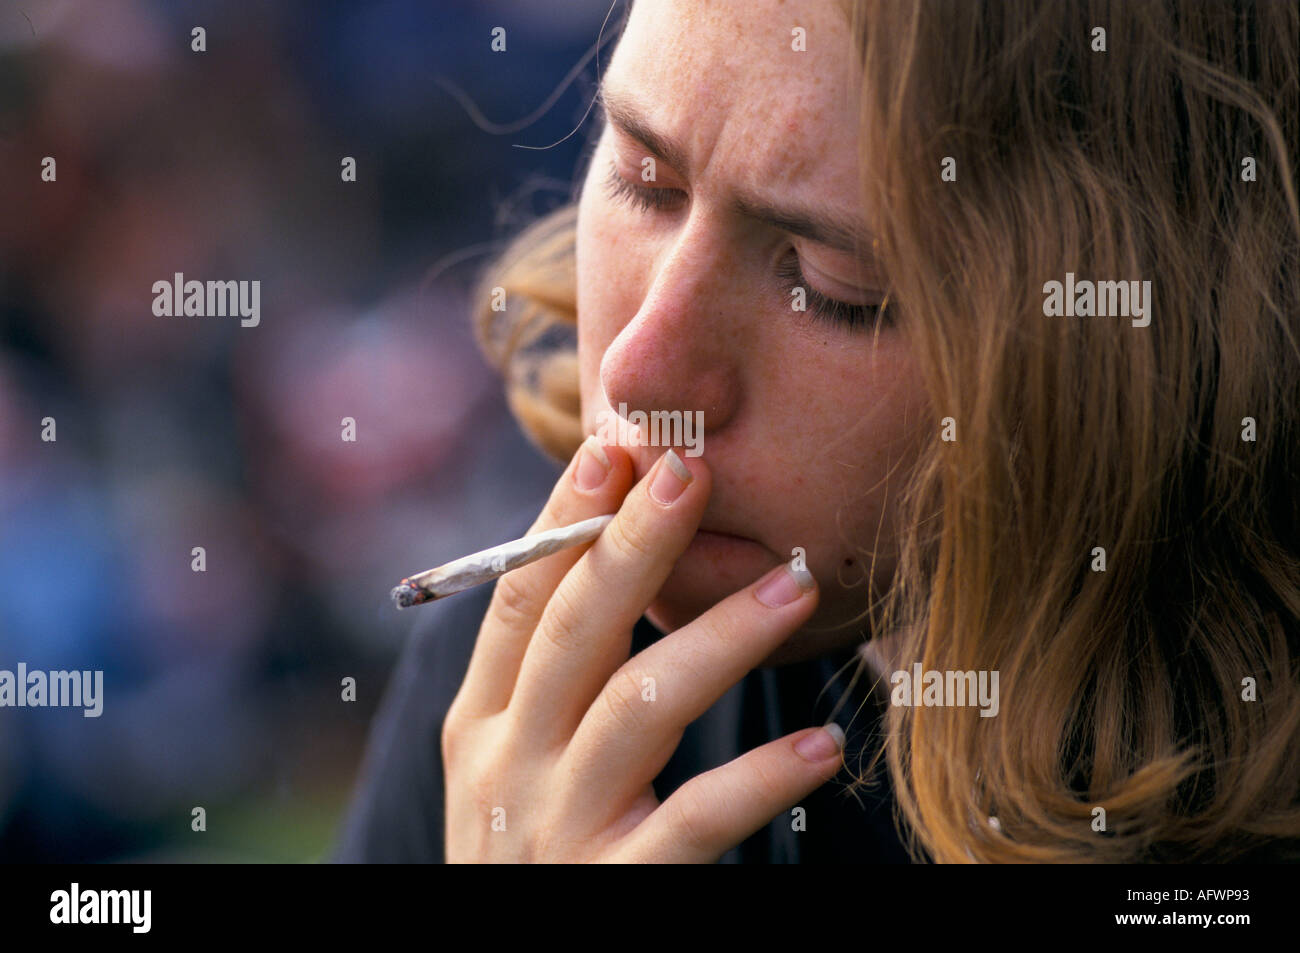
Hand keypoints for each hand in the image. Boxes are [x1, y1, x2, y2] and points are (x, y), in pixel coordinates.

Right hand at [441, 438, 844, 861]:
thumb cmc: (538, 849)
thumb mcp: (518, 763)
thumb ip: (555, 679)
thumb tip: (618, 551)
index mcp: (478, 725)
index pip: (517, 602)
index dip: (561, 522)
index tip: (616, 448)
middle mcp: (506, 769)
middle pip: (572, 634)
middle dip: (633, 545)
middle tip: (693, 471)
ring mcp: (557, 831)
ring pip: (639, 707)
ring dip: (721, 637)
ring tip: (798, 587)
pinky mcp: (618, 890)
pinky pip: (699, 821)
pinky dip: (764, 777)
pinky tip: (823, 741)